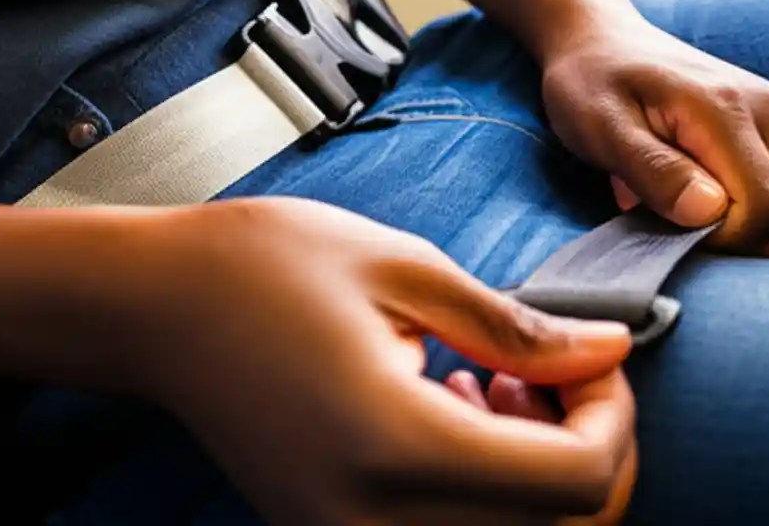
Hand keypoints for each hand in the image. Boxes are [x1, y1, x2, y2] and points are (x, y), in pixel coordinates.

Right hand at [113, 197, 634, 524]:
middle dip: (586, 450)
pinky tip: (455, 410)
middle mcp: (373, 520)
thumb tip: (609, 351)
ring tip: (494, 382)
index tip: (592, 358)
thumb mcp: (403, 270)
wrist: (158, 307)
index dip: (611, 418)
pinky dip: (484, 491)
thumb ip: (517, 327)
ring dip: (537, 476)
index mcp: (398, 445)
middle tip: (548, 369)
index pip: (573, 482)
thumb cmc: (263, 268)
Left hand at [539, 12, 768, 255]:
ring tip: (695, 215)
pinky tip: (717, 206)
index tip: (674, 233)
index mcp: (729, 111)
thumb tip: (708, 212)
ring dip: (758, 236)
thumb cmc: (591, 84)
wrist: (603, 40)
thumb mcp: (600, 127)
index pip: (768, 210)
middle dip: (744, 246)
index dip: (727, 243)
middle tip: (680, 231)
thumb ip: (653, 169)